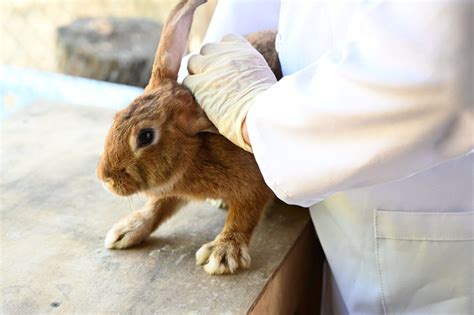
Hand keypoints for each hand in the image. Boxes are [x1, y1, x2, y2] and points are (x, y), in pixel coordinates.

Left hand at [184, 34, 276, 151]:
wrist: (261, 115)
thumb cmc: (267, 105)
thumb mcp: (264, 77)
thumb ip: (250, 69)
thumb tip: (244, 78)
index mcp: (245, 51)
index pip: (227, 39)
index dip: (223, 53)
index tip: (225, 66)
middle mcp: (226, 54)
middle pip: (207, 49)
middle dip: (208, 63)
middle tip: (212, 81)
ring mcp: (211, 67)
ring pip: (193, 62)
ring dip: (197, 75)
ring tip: (205, 91)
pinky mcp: (199, 84)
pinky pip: (188, 82)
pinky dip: (192, 90)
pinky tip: (202, 102)